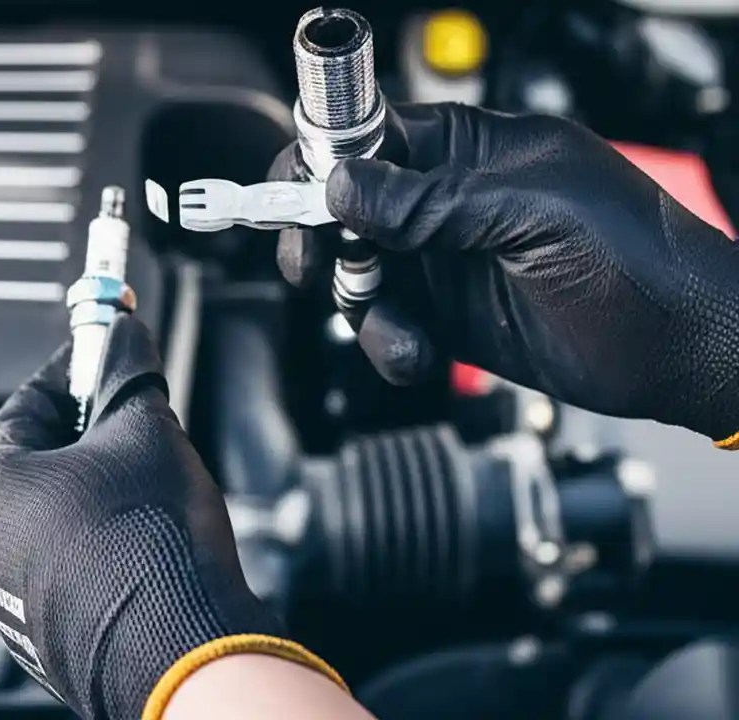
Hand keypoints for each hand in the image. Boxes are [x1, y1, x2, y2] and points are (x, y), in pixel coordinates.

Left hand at [0, 315, 343, 718]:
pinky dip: (93, 548)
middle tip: (132, 424)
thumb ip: (127, 373)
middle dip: (84, 440)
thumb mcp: (145, 428)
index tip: (102, 361)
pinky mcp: (37, 633)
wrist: (173, 644)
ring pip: (48, 520)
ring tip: (147, 491)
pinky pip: (62, 570)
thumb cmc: (151, 536)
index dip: (70, 377)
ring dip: (90, 497)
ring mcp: (6, 594)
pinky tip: (140, 546)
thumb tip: (124, 332)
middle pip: (35, 465)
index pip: (25, 406)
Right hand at [272, 103, 738, 440]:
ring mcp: (443, 261)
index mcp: (470, 151)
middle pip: (345, 208)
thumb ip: (428, 201)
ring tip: (401, 330)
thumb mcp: (530, 212)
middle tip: (314, 266)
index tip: (293, 191)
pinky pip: (386, 326)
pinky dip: (388, 345)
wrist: (681, 349)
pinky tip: (419, 353)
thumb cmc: (636, 258)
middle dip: (320, 238)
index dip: (322, 157)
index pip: (371, 134)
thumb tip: (342, 184)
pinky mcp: (447, 318)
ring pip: (357, 274)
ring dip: (361, 306)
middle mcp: (446, 202)